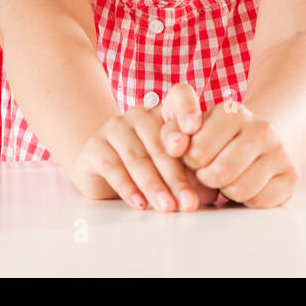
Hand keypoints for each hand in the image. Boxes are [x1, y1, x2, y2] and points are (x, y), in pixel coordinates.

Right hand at [69, 83, 217, 211]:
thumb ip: (194, 174)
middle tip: (189, 202)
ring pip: (137, 158)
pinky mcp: (95, 147)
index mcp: (166, 112)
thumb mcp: (176, 168)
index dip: (187, 110)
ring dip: (154, 186)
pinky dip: (128, 188)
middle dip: (177, 177)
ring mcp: (116, 128)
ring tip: (167, 207)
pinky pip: (113, 168)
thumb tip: (210, 191)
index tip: (194, 129)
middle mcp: (141, 115)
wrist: (102, 167)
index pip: (179, 98)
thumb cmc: (152, 167)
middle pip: (160, 144)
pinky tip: (140, 204)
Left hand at [173, 98, 299, 208]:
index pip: (198, 152)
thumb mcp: (189, 126)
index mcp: (232, 111)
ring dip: (227, 190)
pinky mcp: (291, 175)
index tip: (196, 156)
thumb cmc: (214, 137)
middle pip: (220, 173)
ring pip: (240, 190)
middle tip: (210, 171)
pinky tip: (246, 184)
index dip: (191, 162)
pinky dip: (247, 200)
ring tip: (228, 177)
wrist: (256, 139)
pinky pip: (260, 202)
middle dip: (208, 179)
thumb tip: (174, 146)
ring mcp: (280, 151)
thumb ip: (171, 132)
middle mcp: (261, 127)